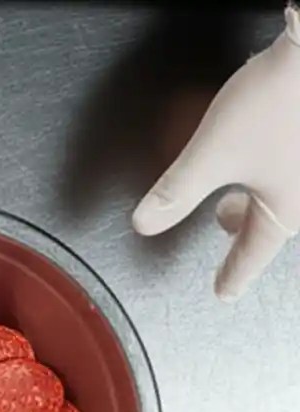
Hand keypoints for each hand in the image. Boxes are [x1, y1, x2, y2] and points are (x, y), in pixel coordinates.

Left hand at [132, 7, 299, 300]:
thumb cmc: (278, 101)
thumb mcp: (213, 154)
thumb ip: (177, 191)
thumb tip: (145, 224)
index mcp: (285, 209)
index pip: (252, 254)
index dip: (232, 274)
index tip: (223, 292)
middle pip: (269, 224)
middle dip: (242, 228)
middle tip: (221, 228)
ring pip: (278, 195)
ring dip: (251, 198)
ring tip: (229, 193)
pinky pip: (286, 169)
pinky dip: (262, 173)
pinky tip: (250, 152)